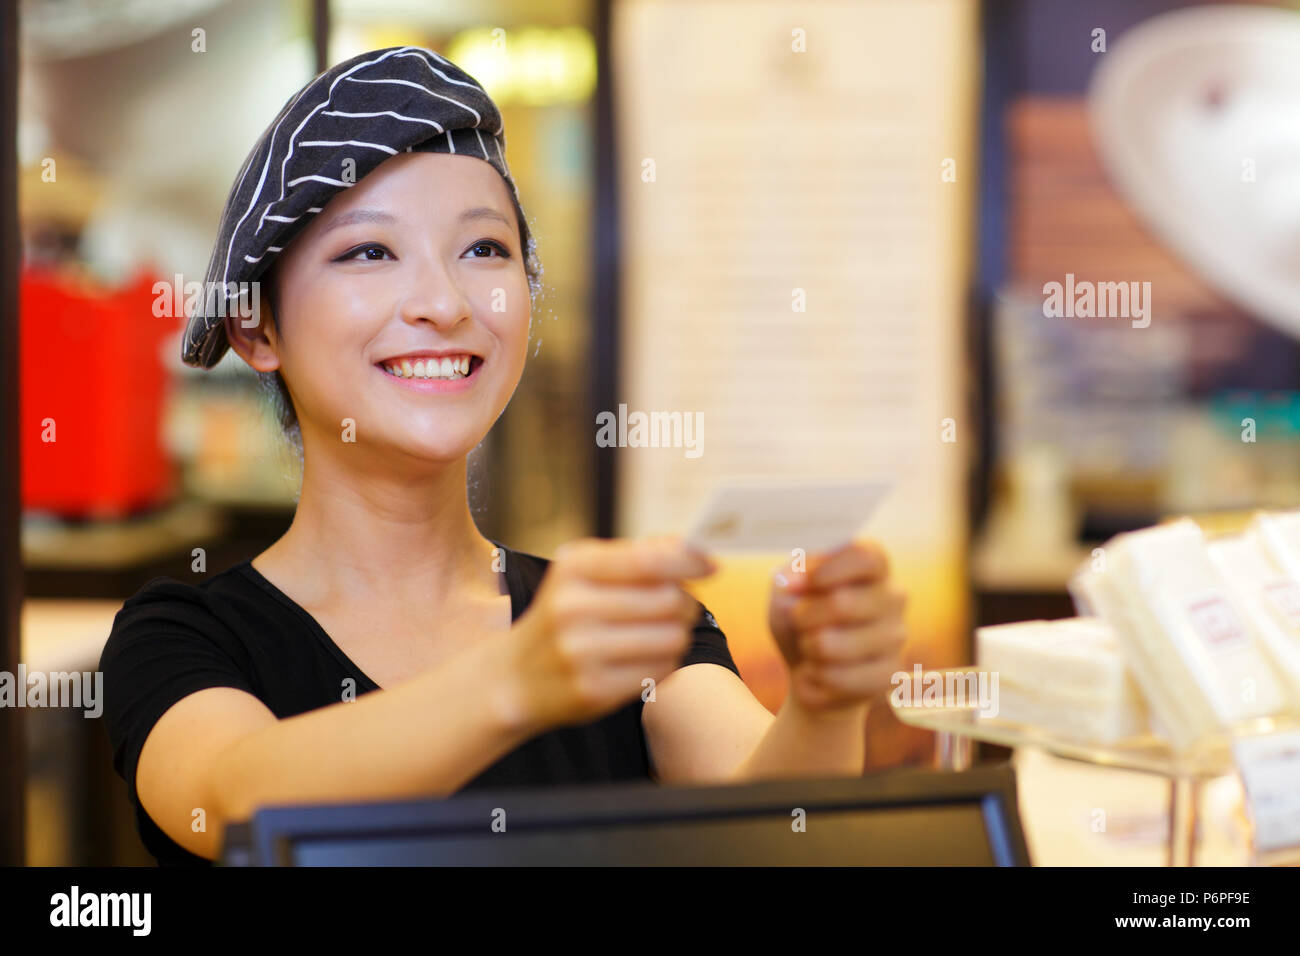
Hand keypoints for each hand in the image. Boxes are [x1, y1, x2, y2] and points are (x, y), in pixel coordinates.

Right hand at [503, 535, 716, 728]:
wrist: (515, 678)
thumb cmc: (562, 617)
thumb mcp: (583, 575)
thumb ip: (635, 556)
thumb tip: (689, 546)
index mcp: (572, 569)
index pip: (648, 560)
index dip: (689, 561)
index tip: (711, 564)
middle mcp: (573, 608)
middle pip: (668, 600)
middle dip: (684, 602)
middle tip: (679, 606)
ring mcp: (581, 652)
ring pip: (671, 637)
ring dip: (678, 634)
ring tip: (661, 632)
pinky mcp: (593, 691)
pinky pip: (660, 670)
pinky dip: (665, 661)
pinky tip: (647, 657)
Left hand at [767, 540, 906, 715]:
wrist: (810, 671)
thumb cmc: (801, 621)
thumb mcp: (786, 592)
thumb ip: (788, 579)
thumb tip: (789, 581)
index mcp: (873, 566)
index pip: (863, 556)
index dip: (824, 570)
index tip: (794, 585)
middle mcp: (893, 596)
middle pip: (841, 603)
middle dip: (803, 617)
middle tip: (798, 622)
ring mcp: (896, 636)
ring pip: (830, 644)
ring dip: (807, 648)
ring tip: (811, 648)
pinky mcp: (890, 673)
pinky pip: (836, 678)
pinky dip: (813, 678)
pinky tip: (819, 673)